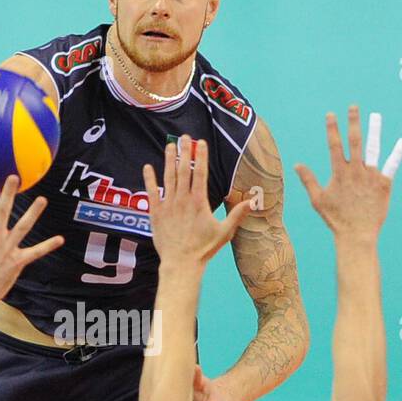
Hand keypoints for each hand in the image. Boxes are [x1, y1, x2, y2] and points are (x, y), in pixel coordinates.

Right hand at [0, 172, 63, 310]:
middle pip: (3, 211)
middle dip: (9, 192)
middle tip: (14, 177)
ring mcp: (8, 250)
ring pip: (23, 227)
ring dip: (33, 213)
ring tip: (42, 199)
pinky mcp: (17, 262)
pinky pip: (35, 253)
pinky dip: (48, 246)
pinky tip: (60, 239)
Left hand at [142, 135, 254, 267]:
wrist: (181, 263)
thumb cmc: (204, 249)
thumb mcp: (225, 232)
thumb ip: (238, 214)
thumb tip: (254, 202)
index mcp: (199, 202)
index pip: (201, 173)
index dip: (201, 156)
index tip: (201, 142)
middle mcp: (183, 200)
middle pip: (183, 170)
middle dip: (184, 152)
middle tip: (184, 137)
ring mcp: (168, 205)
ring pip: (168, 177)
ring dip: (169, 160)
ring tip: (170, 145)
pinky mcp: (156, 213)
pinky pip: (152, 192)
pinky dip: (149, 179)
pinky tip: (148, 167)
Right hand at [295, 106, 401, 241]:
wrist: (357, 234)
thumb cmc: (336, 219)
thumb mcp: (318, 200)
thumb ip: (308, 180)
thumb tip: (297, 164)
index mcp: (339, 173)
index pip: (334, 145)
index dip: (332, 129)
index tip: (331, 114)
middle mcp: (355, 171)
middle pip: (354, 141)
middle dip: (353, 123)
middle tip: (354, 107)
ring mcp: (371, 176)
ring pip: (372, 148)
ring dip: (374, 130)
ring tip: (375, 115)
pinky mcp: (384, 183)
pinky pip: (391, 165)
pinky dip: (397, 153)